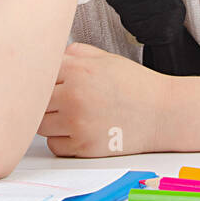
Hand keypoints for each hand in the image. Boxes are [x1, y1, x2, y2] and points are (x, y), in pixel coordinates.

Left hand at [37, 42, 167, 156]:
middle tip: (62, 101)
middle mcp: (74, 96)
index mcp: (78, 69)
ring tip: (71, 115)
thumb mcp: (107, 59)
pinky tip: (78, 130)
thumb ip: (76, 53)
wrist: (163, 114)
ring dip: (51, 121)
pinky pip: (54, 145)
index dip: (43, 79)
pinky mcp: (84, 146)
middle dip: (46, 101)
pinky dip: (61, 140)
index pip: (37, 73)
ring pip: (41, 125)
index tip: (51, 83)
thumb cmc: (137, 86)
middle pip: (35, 101)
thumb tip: (53, 54)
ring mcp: (77, 123)